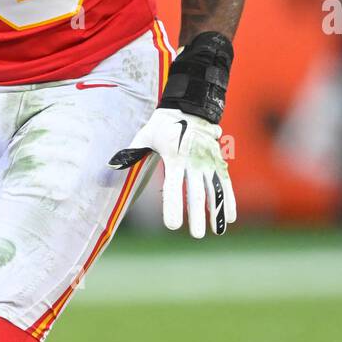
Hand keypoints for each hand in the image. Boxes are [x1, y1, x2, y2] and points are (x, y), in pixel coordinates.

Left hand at [109, 108, 235, 237]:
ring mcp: (208, 162)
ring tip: (218, 232)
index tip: (174, 226)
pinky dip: (229, 200)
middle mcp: (194, 162)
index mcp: (174, 158)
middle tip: (197, 236)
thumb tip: (111, 165)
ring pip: (214, 190)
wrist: (190, 106)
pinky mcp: (217, 161)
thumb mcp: (145, 136)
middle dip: (197, 216)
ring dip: (217, 211)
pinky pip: (224, 183)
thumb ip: (131, 153)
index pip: (174, 187)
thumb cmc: (163, 124)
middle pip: (196, 193)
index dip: (174, 207)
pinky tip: (230, 218)